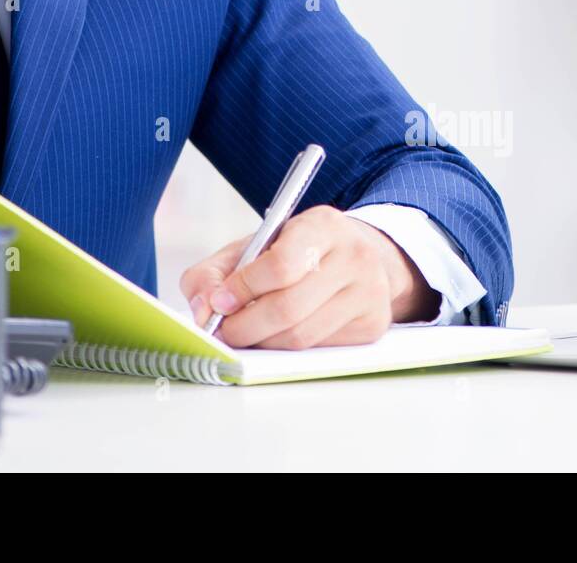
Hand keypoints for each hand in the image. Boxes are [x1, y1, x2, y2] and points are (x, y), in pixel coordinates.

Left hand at [180, 206, 439, 348]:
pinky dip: (287, 349)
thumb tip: (203, 309)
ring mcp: (369, 293)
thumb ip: (214, 272)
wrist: (356, 255)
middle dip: (246, 326)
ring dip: (263, 342)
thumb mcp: (254, 245)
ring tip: (245, 334)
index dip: (245, 288)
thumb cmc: (296, 250)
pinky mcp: (373, 326)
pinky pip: (319, 350)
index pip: (281, 264)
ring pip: (302, 336)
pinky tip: (276, 336)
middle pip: (290, 308)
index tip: (220, 302)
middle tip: (224, 331)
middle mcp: (355, 257)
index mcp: (323, 225)